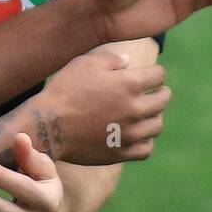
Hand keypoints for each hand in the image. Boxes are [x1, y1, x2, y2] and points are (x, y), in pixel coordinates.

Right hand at [35, 50, 169, 163]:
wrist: (48, 125)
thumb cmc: (65, 90)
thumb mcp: (86, 64)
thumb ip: (111, 59)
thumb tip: (129, 61)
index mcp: (130, 84)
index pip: (159, 76)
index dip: (155, 72)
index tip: (151, 74)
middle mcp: (135, 109)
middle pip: (163, 100)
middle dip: (161, 93)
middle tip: (155, 92)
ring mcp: (129, 133)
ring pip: (157, 125)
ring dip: (155, 117)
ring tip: (146, 114)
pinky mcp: (121, 152)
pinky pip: (146, 149)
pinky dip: (146, 141)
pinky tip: (137, 135)